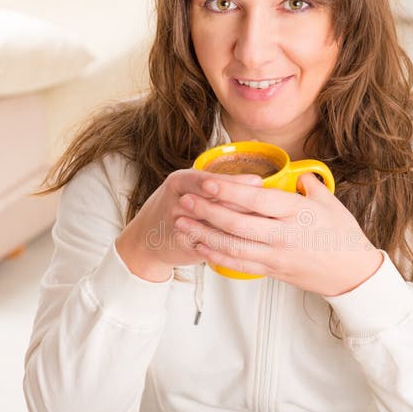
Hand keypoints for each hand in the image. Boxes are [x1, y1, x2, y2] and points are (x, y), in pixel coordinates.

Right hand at [115, 169, 262, 281]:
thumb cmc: (174, 209)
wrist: (144, 239)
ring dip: (240, 225)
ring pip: (215, 223)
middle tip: (268, 205)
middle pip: (216, 200)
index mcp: (181, 181)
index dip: (237, 181)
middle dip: (244, 204)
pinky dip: (229, 243)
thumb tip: (257, 167)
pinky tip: (248, 243)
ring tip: (262, 225)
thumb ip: (215, 181)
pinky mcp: (183, 243)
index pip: (213, 179)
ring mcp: (179, 223)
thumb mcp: (187, 186)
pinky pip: (210, 243)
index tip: (259, 181)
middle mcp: (179, 200)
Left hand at [173, 171, 383, 295]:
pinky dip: (216, 255)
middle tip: (186, 200)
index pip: (257, 200)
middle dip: (207, 212)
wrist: (352, 272)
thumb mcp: (329, 202)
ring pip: (233, 246)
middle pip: (237, 224)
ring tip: (183, 222)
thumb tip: (292, 170)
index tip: (207, 182)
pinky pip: (239, 264)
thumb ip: (307, 183)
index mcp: (297, 212)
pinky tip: (201, 246)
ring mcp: (276, 256)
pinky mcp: (272, 271)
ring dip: (204, 234)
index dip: (229, 191)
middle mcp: (284, 235)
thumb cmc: (342, 234)